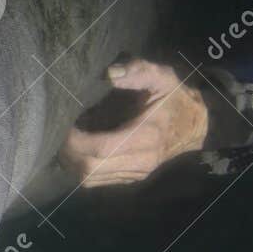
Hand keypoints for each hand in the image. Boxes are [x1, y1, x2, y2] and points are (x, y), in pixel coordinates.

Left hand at [64, 59, 208, 189]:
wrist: (195, 124)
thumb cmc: (174, 97)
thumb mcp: (161, 76)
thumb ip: (137, 70)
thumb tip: (109, 73)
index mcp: (146, 135)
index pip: (102, 147)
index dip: (76, 140)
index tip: (64, 125)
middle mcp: (142, 160)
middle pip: (91, 167)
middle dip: (68, 153)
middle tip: (57, 133)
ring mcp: (136, 172)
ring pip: (91, 178)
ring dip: (72, 162)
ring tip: (65, 141)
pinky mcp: (132, 177)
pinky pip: (99, 181)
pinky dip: (82, 167)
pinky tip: (79, 150)